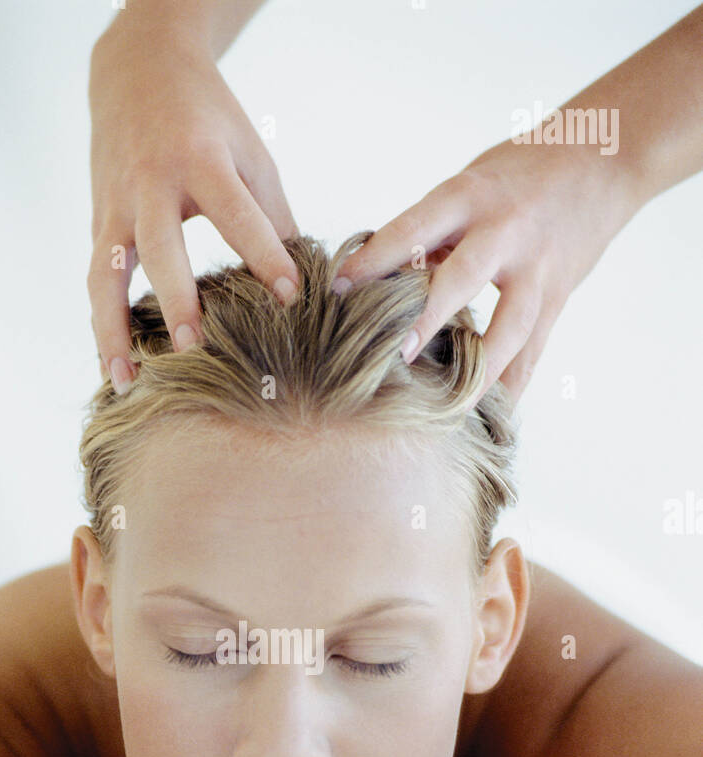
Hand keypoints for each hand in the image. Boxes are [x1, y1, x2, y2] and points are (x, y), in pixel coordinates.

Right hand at [88, 11, 299, 391]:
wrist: (137, 69)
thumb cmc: (209, 120)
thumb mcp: (250, 152)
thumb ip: (272, 217)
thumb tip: (301, 288)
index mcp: (201, 159)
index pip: (237, 214)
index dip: (266, 256)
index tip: (292, 299)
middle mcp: (151, 182)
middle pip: (162, 247)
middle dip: (176, 299)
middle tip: (193, 350)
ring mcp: (115, 204)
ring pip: (107, 274)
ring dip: (113, 330)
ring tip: (125, 382)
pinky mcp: (97, 221)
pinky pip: (96, 280)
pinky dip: (102, 326)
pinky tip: (113, 369)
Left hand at [334, 135, 641, 401]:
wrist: (604, 156)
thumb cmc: (518, 172)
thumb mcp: (470, 184)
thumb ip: (431, 231)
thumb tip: (380, 280)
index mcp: (470, 195)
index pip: (413, 228)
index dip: (375, 259)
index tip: (337, 289)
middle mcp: (505, 231)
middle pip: (461, 280)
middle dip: (424, 320)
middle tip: (389, 356)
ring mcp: (536, 268)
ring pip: (507, 328)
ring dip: (476, 370)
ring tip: (444, 408)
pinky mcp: (557, 297)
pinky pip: (534, 351)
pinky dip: (512, 386)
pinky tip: (492, 416)